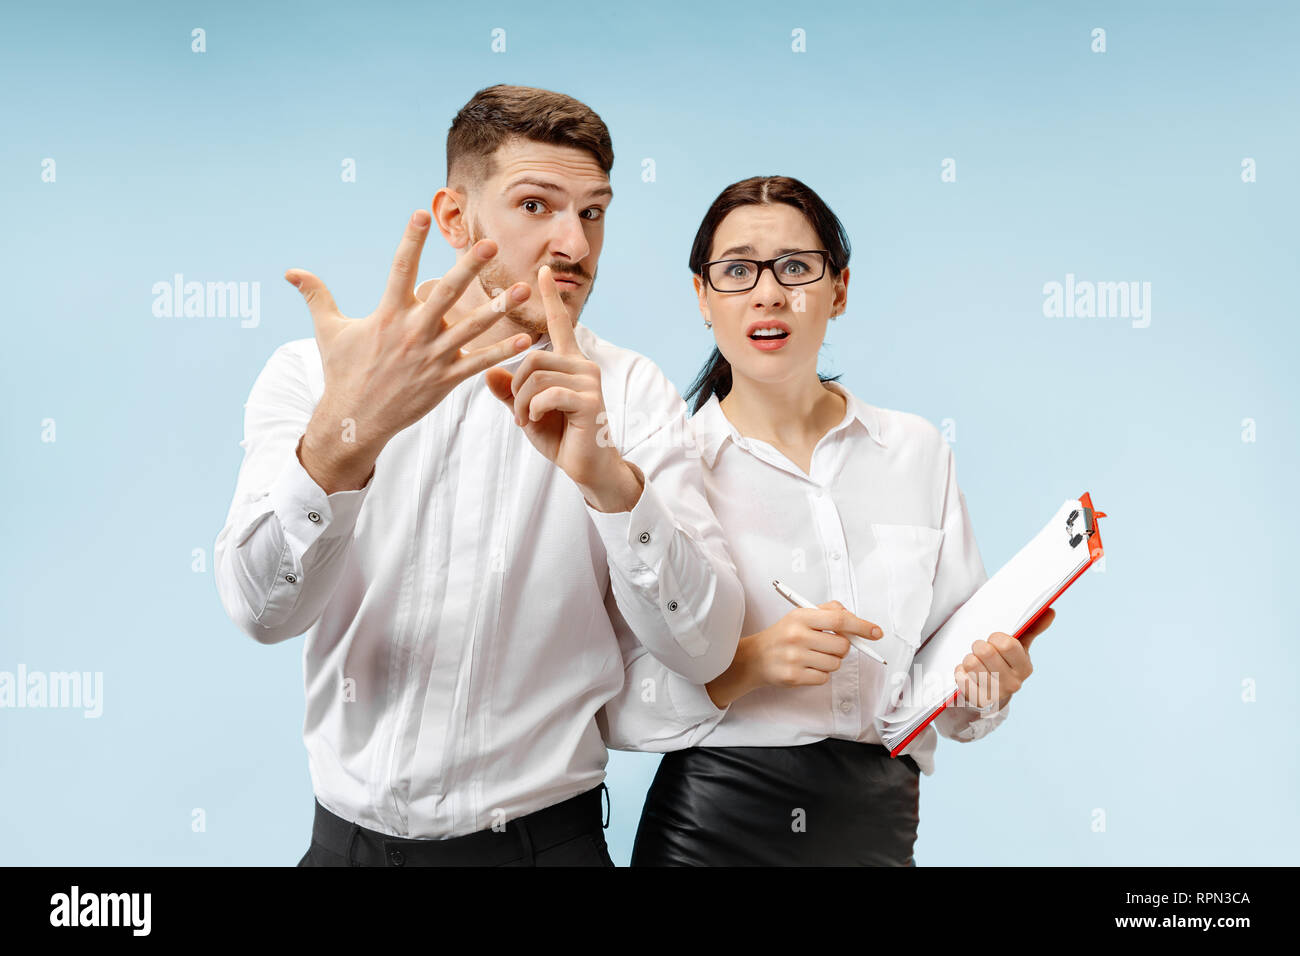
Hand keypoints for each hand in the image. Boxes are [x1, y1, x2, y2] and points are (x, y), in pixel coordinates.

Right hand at [285, 209, 532, 491]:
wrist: (354, 420)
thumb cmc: (342, 373)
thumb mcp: (328, 332)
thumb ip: (316, 296)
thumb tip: (291, 271)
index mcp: (387, 315)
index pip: (400, 269)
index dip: (411, 240)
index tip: (420, 212)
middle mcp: (412, 332)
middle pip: (445, 294)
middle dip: (468, 267)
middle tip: (489, 243)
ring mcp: (431, 357)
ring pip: (471, 328)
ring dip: (499, 308)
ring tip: (522, 288)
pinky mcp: (444, 381)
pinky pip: (478, 364)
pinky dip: (502, 353)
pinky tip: (525, 339)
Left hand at [483, 265, 637, 511]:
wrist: (588, 467)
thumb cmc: (561, 438)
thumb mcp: (528, 413)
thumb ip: (510, 393)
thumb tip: (488, 372)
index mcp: (570, 363)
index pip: (560, 324)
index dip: (551, 298)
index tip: (542, 271)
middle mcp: (583, 366)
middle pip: (532, 356)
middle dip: (516, 387)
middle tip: (518, 413)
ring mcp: (589, 381)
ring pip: (536, 376)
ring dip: (521, 403)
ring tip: (526, 421)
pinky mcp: (590, 400)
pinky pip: (546, 395)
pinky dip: (532, 411)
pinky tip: (536, 422)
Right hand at [711, 601, 883, 706]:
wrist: (755, 658)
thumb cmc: (782, 635)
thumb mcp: (800, 615)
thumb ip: (827, 611)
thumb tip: (853, 617)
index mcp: (801, 617)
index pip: (839, 619)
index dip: (862, 626)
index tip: (876, 632)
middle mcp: (797, 636)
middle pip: (842, 645)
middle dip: (841, 647)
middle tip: (827, 645)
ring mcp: (795, 658)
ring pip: (835, 664)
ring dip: (830, 662)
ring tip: (813, 656)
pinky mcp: (794, 677)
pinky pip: (824, 678)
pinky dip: (820, 674)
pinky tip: (806, 667)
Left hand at [953, 607, 1054, 711]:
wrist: (993, 693)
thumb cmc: (1005, 662)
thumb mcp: (1019, 647)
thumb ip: (1032, 628)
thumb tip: (1050, 610)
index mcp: (1025, 668)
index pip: (1007, 644)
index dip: (995, 637)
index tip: (994, 639)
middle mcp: (1013, 683)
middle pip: (986, 651)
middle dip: (978, 645)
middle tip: (981, 649)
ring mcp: (995, 694)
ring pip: (971, 663)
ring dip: (968, 658)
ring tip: (975, 661)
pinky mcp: (977, 701)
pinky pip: (961, 677)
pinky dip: (960, 671)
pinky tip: (967, 674)